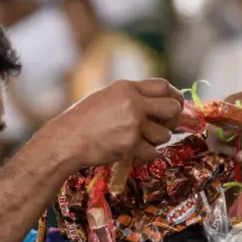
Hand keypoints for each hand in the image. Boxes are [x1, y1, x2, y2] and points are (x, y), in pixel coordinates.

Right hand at [40, 78, 184, 168]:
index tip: (175, 105)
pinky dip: (147, 155)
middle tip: (166, 126)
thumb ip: (130, 97)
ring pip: (164, 134)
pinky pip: (153, 152)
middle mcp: (132, 103)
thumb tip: (156, 104)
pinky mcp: (130, 144)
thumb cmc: (81, 121)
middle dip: (173, 119)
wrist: (65, 141)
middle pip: (171, 108)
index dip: (174, 97)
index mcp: (126, 88)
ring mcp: (132, 124)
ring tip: (140, 141)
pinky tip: (136, 153)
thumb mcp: (105, 97)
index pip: (164, 86)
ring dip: (156, 141)